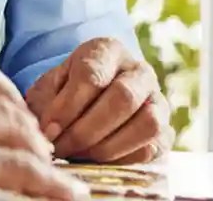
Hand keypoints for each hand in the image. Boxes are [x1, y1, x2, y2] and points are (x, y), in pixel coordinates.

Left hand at [26, 37, 173, 162]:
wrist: (90, 99)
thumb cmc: (64, 90)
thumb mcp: (49, 87)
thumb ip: (46, 105)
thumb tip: (51, 133)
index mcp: (108, 50)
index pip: (92, 74)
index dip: (68, 105)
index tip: (49, 128)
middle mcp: (140, 72)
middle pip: (124, 98)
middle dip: (87, 129)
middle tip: (62, 146)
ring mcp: (159, 101)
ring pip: (147, 124)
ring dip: (108, 146)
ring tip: (79, 154)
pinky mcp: (166, 132)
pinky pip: (152, 148)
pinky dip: (123, 159)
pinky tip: (97, 161)